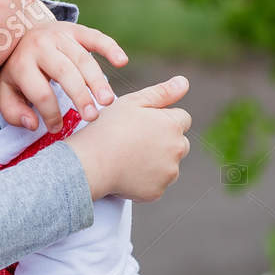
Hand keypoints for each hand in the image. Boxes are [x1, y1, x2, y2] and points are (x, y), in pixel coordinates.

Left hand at [0, 11, 128, 131]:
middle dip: (80, 95)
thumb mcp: (6, 91)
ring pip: (82, 58)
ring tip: (108, 101)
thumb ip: (13, 111)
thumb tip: (33, 124)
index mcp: (21, 64)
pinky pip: (95, 37)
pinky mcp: (75, 29)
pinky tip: (122, 62)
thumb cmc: (18, 71)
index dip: (50, 114)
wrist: (19, 33)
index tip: (57, 128)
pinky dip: (110, 48)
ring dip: (97, 80)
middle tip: (92, 116)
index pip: (40, 93)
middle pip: (63, 72)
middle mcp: (40, 46)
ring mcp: (59, 35)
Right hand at [64, 76, 191, 201]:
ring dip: (157, 161)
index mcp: (173, 125)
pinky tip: (128, 172)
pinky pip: (156, 183)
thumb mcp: (133, 102)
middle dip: (164, 141)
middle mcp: (177, 150)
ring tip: (129, 157)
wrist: (90, 163)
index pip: (182, 119)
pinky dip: (146, 179)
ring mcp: (168, 173)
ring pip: (169, 165)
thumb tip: (184, 82)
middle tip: (136, 141)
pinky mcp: (157, 191)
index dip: (162, 119)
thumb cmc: (108, 128)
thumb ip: (162, 92)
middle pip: (179, 143)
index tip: (143, 124)